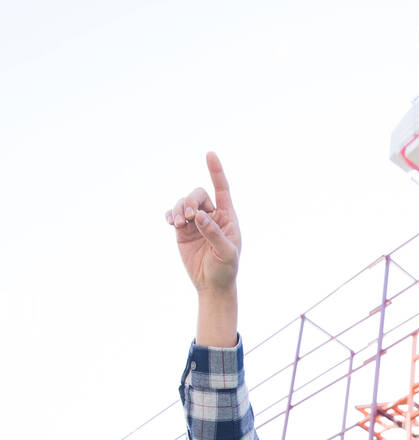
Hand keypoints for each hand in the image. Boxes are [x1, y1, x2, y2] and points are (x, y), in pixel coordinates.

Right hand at [166, 152, 240, 294]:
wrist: (212, 285)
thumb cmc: (226, 269)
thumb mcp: (226, 252)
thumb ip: (214, 233)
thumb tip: (200, 216)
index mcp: (227, 216)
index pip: (222, 188)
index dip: (216, 171)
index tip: (209, 154)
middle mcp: (211, 215)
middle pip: (198, 195)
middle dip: (191, 202)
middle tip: (188, 217)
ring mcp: (196, 223)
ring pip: (184, 204)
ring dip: (179, 209)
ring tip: (177, 223)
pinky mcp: (183, 231)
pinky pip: (174, 215)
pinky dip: (170, 214)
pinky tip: (170, 221)